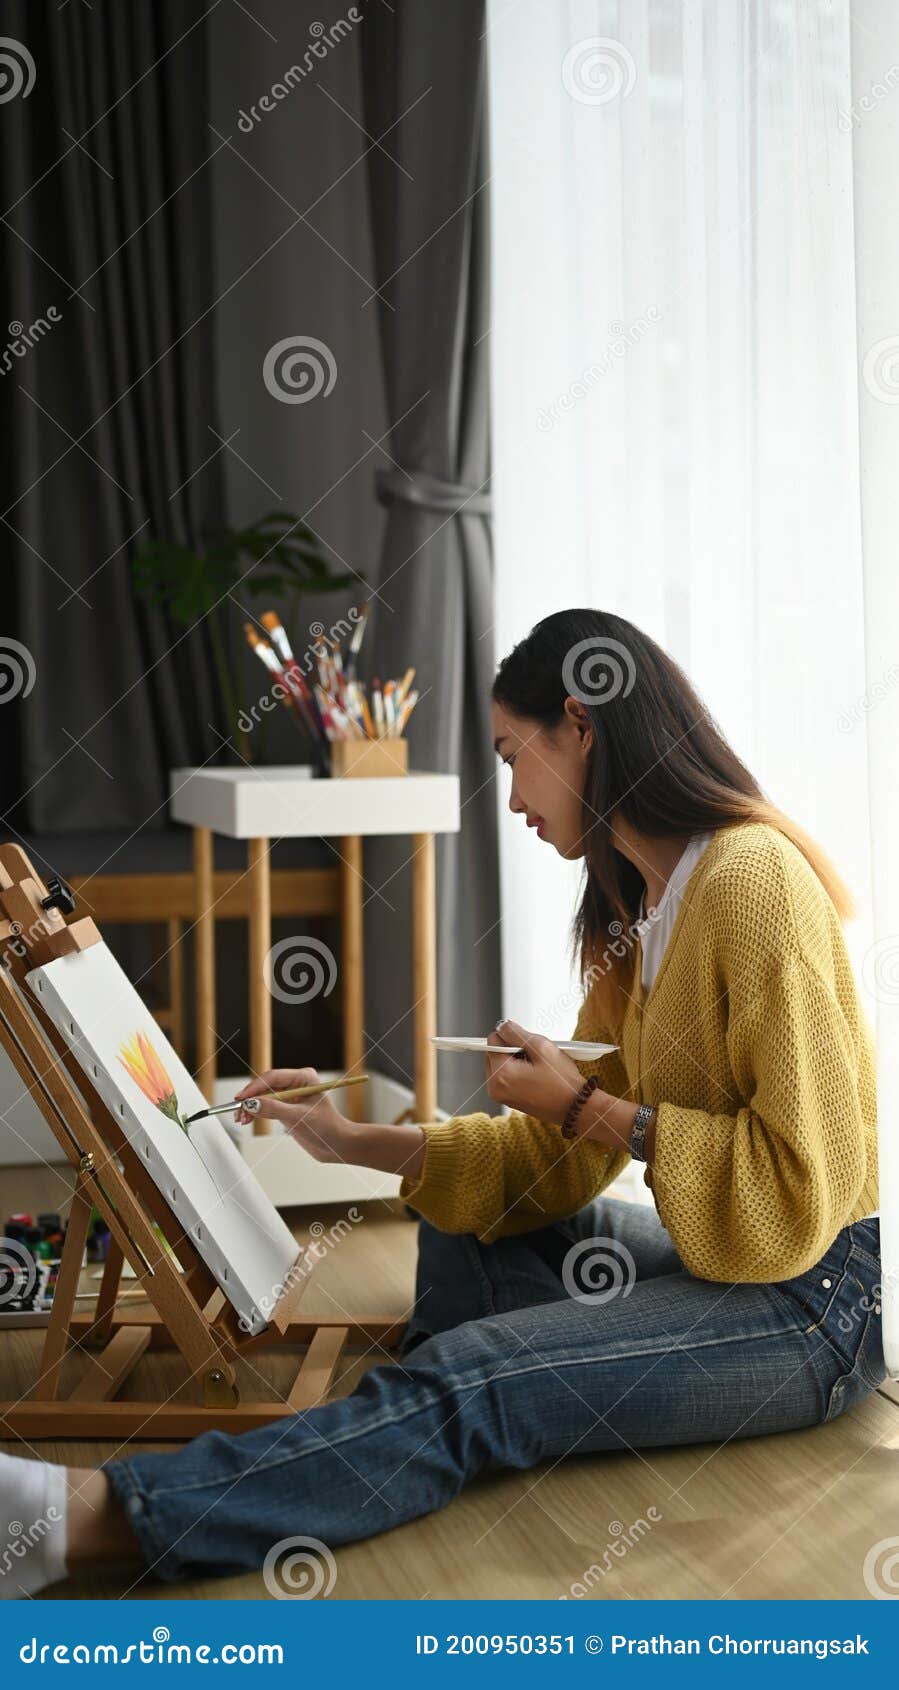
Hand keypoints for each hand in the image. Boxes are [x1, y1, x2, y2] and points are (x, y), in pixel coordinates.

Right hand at [233, 1068, 349, 1164]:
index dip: (255, 1087)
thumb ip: (274, 1109)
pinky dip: (256, 1112)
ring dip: (251, 1106)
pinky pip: (266, 1106)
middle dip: (251, 1099)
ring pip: (263, 1096)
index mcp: (304, 1077)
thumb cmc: (327, 1128)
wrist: (336, 1145)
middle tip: (238, 1111)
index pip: (273, 1077)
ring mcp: (290, 1095)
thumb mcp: (299, 1118)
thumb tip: (252, 1104)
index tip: (242, 1098)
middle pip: (266, 1086)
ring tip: (241, 1118)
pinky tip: (247, 1118)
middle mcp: (296, 1083)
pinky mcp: (286, 1107)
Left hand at [484, 1021, 584, 1127]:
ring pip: (501, 1063)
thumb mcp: (541, 1048)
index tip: (528, 1045)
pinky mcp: (508, 1099)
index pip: (493, 1040)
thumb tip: (502, 1026)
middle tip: (535, 1056)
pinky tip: (536, 1075)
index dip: (511, 1037)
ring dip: (516, 1059)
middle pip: (494, 1053)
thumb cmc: (562, 1082)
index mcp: (500, 1075)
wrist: (575, 1107)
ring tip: (537, 1066)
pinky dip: (518, 1071)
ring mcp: (501, 1096)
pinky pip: (506, 1076)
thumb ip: (516, 1033)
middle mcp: (495, 1088)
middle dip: (512, 1049)